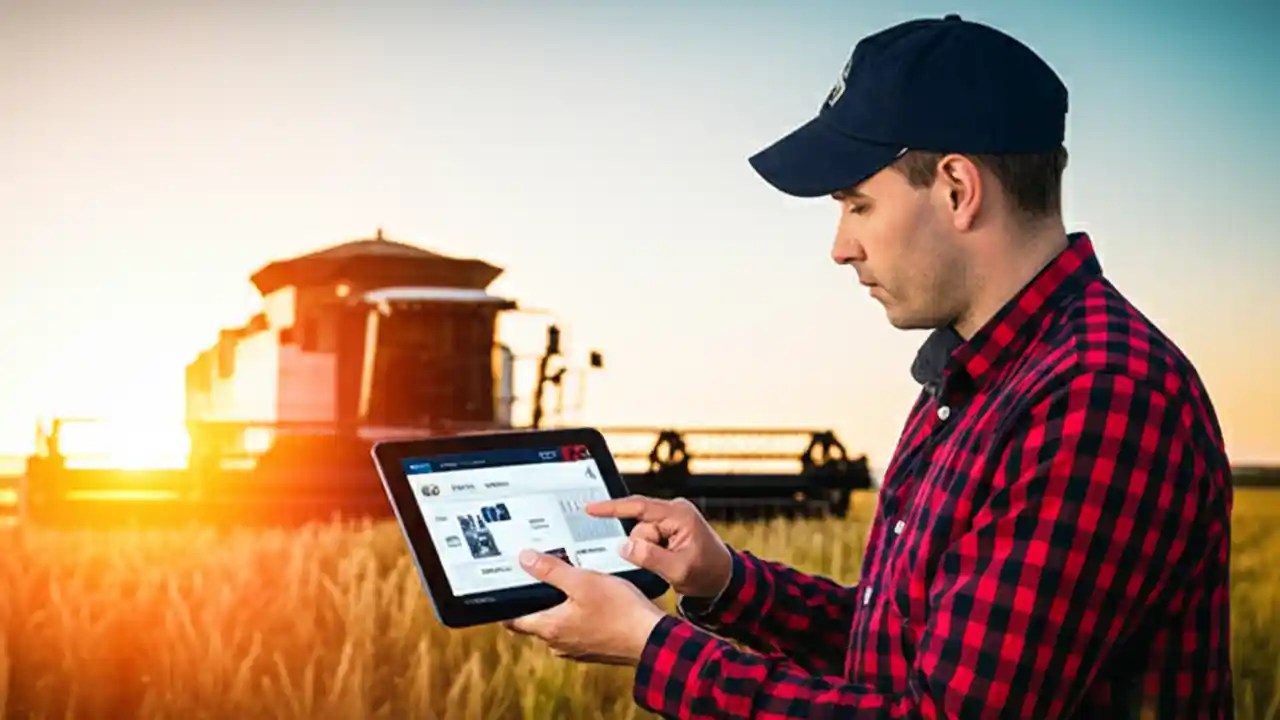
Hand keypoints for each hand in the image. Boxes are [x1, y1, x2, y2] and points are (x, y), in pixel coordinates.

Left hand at [503, 549, 665, 665]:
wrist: (652, 638)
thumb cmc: (619, 611)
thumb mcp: (582, 581)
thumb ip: (551, 570)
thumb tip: (524, 559)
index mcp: (550, 628)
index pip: (513, 620)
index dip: (507, 604)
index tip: (508, 587)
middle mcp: (558, 643)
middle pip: (535, 621)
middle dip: (536, 601)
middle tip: (542, 577)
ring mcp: (576, 648)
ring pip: (557, 626)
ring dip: (559, 608)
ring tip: (570, 584)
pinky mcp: (593, 648)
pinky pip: (577, 630)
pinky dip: (578, 616)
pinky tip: (592, 601)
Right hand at [586, 496, 732, 600]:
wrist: (723, 579)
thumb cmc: (707, 573)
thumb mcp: (679, 569)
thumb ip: (650, 557)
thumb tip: (623, 546)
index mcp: (679, 514)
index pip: (639, 506)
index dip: (612, 507)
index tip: (590, 508)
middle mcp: (674, 511)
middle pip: (638, 526)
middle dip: (643, 548)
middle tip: (663, 564)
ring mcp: (671, 518)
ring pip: (640, 535)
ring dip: (647, 552)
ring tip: (669, 563)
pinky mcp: (668, 527)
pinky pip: (647, 538)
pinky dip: (649, 550)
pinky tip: (663, 560)